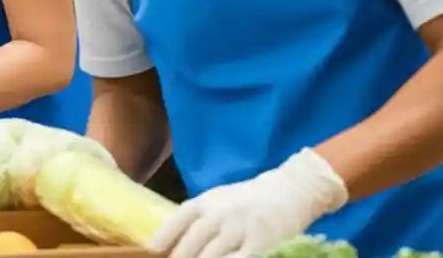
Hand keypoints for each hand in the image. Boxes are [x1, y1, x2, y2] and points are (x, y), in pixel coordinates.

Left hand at [147, 149, 347, 257]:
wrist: (290, 190)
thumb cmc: (248, 198)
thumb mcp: (218, 199)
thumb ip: (198, 216)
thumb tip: (172, 238)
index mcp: (206, 201)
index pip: (178, 220)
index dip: (163, 237)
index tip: (152, 251)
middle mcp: (220, 214)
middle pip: (191, 244)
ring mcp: (240, 229)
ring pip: (211, 257)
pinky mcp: (260, 243)